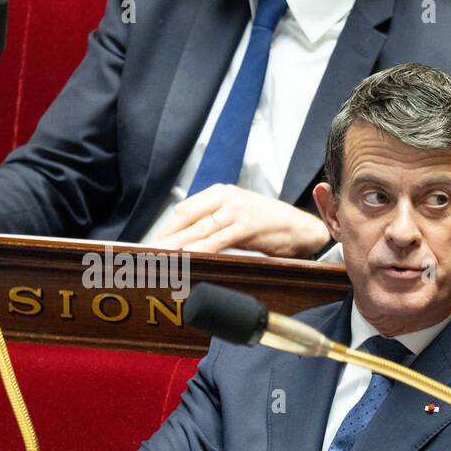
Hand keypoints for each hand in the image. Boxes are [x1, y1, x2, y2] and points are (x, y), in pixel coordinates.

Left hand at [154, 184, 329, 257]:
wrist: (303, 228)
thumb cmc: (271, 226)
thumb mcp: (240, 218)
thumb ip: (216, 224)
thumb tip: (190, 242)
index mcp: (221, 192)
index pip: (184, 210)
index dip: (166, 228)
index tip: (152, 245)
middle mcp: (225, 197)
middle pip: (186, 219)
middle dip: (165, 238)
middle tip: (147, 254)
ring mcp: (236, 210)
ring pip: (198, 230)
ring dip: (176, 246)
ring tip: (159, 258)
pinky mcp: (246, 225)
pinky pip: (216, 239)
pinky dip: (199, 249)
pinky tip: (186, 257)